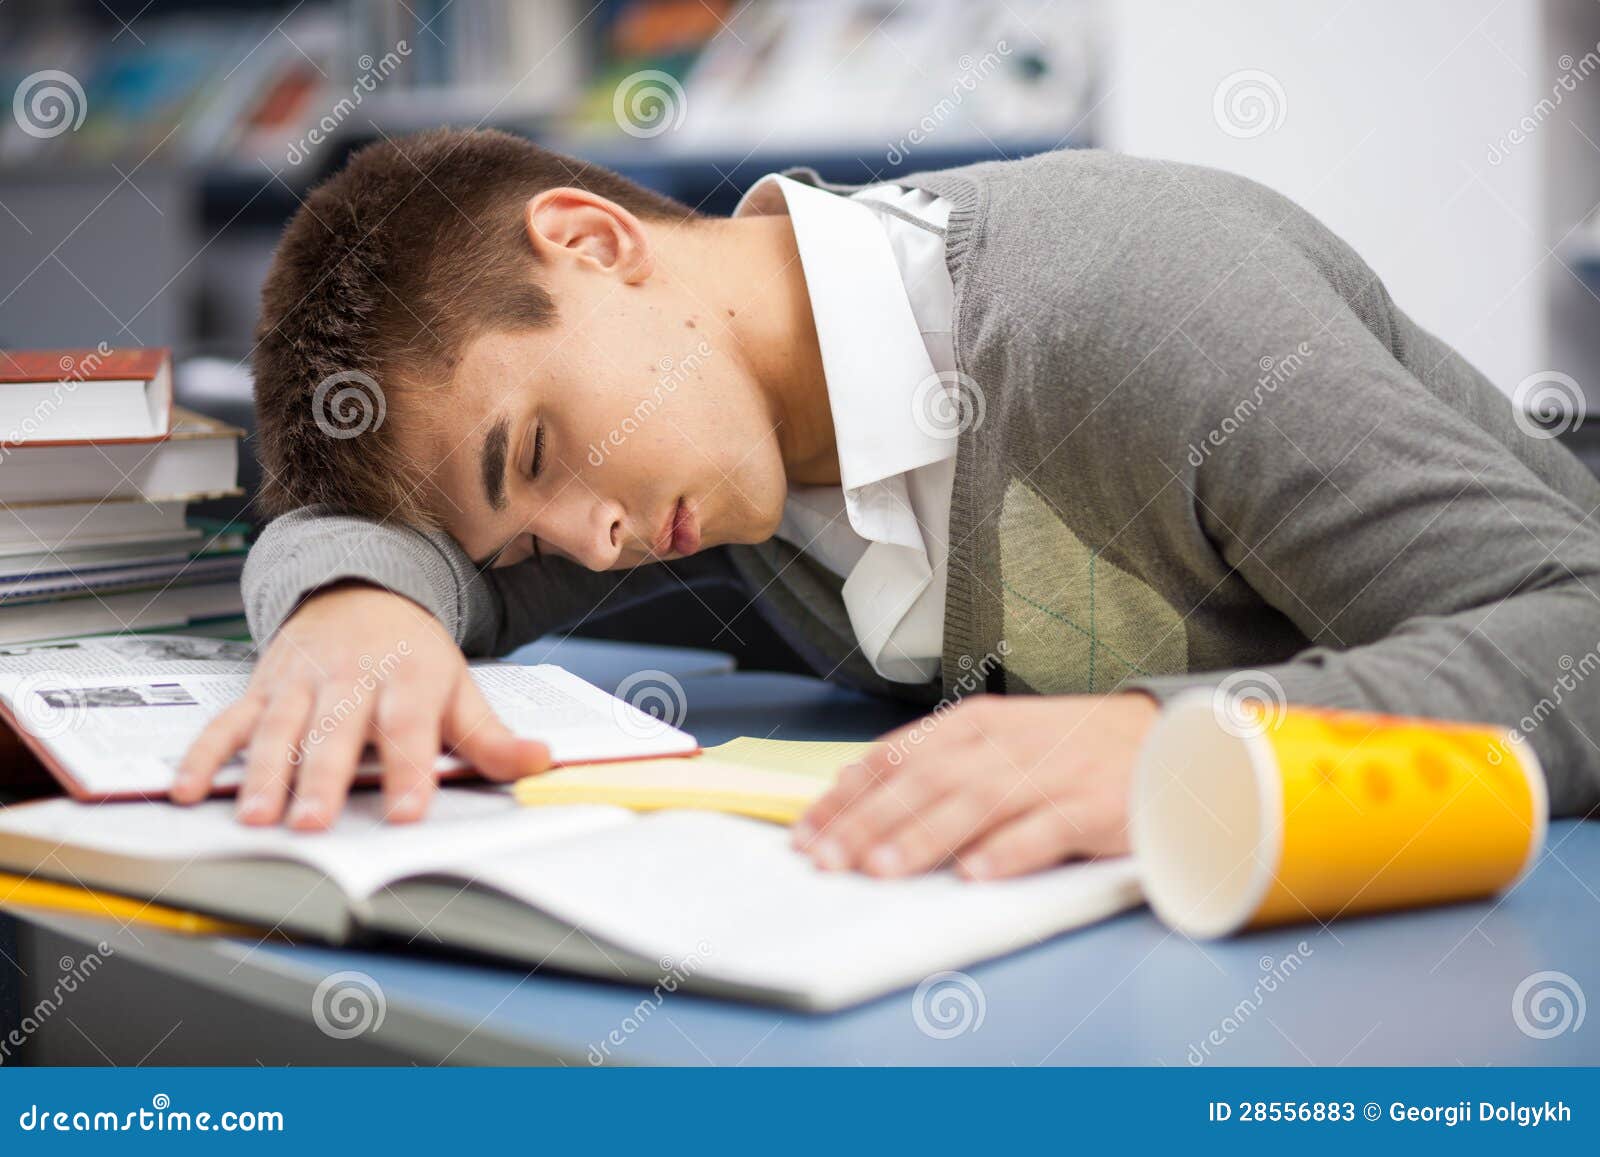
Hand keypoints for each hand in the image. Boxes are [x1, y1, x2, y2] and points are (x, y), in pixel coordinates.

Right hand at [172, 583, 549, 827]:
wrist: (359, 588)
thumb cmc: (411, 653)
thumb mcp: (458, 688)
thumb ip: (490, 737)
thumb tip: (540, 762)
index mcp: (407, 679)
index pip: (409, 729)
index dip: (409, 771)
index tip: (407, 812)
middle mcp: (351, 678)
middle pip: (336, 733)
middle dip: (323, 778)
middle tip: (314, 822)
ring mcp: (301, 682)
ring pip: (279, 730)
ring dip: (264, 773)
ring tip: (258, 817)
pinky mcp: (263, 687)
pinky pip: (229, 723)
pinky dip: (206, 754)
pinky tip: (192, 790)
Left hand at [791, 693, 1158, 878]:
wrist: (1165, 742)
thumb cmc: (1067, 750)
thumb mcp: (992, 739)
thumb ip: (927, 761)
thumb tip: (849, 786)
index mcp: (972, 726)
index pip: (894, 758)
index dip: (847, 797)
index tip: (806, 831)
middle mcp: (1003, 745)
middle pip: (924, 782)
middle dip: (868, 822)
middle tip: (828, 859)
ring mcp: (1048, 775)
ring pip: (974, 804)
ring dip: (924, 837)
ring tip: (882, 869)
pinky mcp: (1091, 807)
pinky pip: (1044, 831)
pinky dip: (1009, 851)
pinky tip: (976, 873)